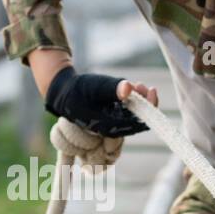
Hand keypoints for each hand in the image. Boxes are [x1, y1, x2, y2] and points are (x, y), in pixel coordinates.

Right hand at [44, 66, 158, 136]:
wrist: (64, 94)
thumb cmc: (79, 90)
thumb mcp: (96, 86)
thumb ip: (113, 87)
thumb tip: (129, 88)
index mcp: (108, 126)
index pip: (136, 123)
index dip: (148, 107)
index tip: (151, 90)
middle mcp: (112, 129)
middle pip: (138, 122)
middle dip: (145, 102)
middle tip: (142, 84)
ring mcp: (112, 125)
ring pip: (134, 117)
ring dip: (140, 101)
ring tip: (137, 84)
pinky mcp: (112, 119)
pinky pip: (128, 114)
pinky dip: (133, 102)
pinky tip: (132, 89)